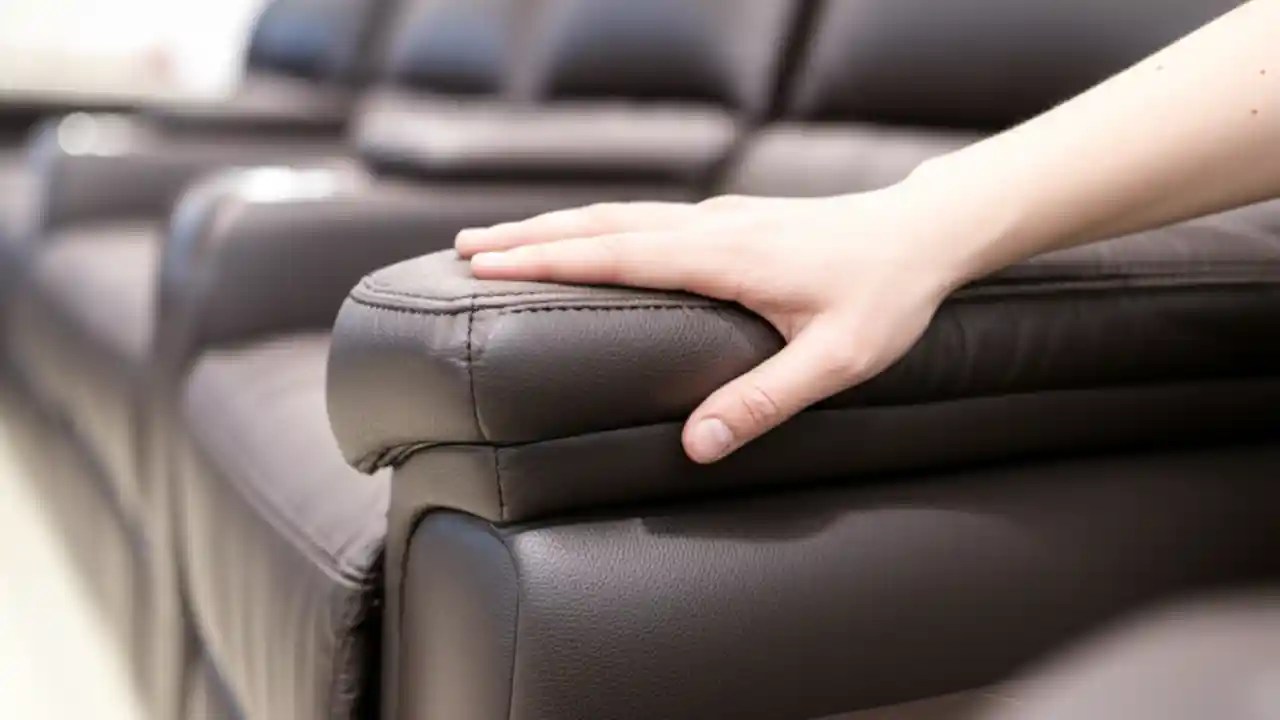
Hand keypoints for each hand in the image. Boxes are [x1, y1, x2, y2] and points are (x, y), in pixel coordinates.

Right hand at [455, 183, 986, 462]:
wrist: (926, 231)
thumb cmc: (887, 293)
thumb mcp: (837, 358)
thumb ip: (765, 400)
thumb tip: (694, 445)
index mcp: (725, 255)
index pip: (616, 254)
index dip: (546, 260)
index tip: (487, 262)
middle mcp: (713, 226)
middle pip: (600, 224)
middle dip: (528, 235)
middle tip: (463, 247)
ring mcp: (721, 216)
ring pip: (619, 214)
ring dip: (556, 225)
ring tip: (501, 237)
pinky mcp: (732, 218)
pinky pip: (645, 216)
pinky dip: (596, 224)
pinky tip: (586, 238)